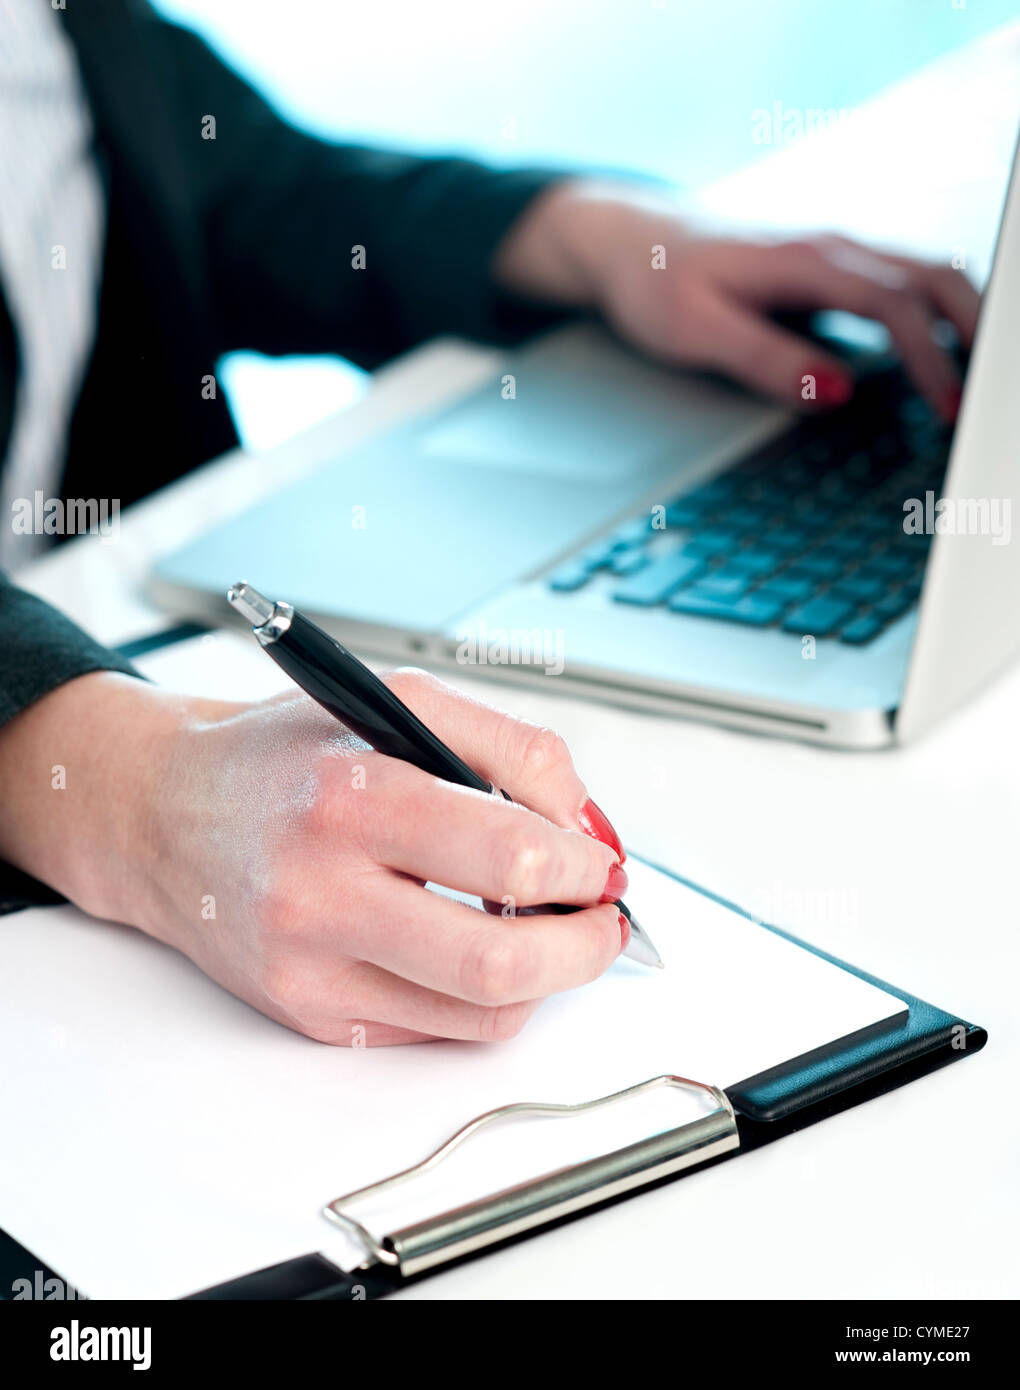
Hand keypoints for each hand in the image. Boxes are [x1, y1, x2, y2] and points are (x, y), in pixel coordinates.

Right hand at [0, 670, 626, 1045]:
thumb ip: (512, 750)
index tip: (600, 862)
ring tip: (550, 931)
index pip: (511, 857)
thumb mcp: (399, 705)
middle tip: (602, 920)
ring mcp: (310, 966)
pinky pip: (435, 1029)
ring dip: (546, 978)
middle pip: (501, 962)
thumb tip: (588, 827)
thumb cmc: (286, 757)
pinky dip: (484, 997)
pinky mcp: (309, 1013)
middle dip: (586, 947)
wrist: (167, 815)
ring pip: (479, 1013)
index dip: (585, 867)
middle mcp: (321, 891)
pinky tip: (480, 948)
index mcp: (352, 796)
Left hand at [495, 180, 979, 420]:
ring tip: (977, 377)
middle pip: (932, 276)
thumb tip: (833, 390)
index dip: (929, 357)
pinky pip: (902, 284)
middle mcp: (830, 247)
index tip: (947, 407)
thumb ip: (763, 359)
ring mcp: (834, 254)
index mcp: (802, 259)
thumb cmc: (654, 283)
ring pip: (925, 274)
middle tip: (986, 394)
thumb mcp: (693, 331)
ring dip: (961, 320)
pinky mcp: (830, 270)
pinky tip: (943, 353)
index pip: (892, 304)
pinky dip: (936, 315)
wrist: (629, 240)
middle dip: (972, 331)